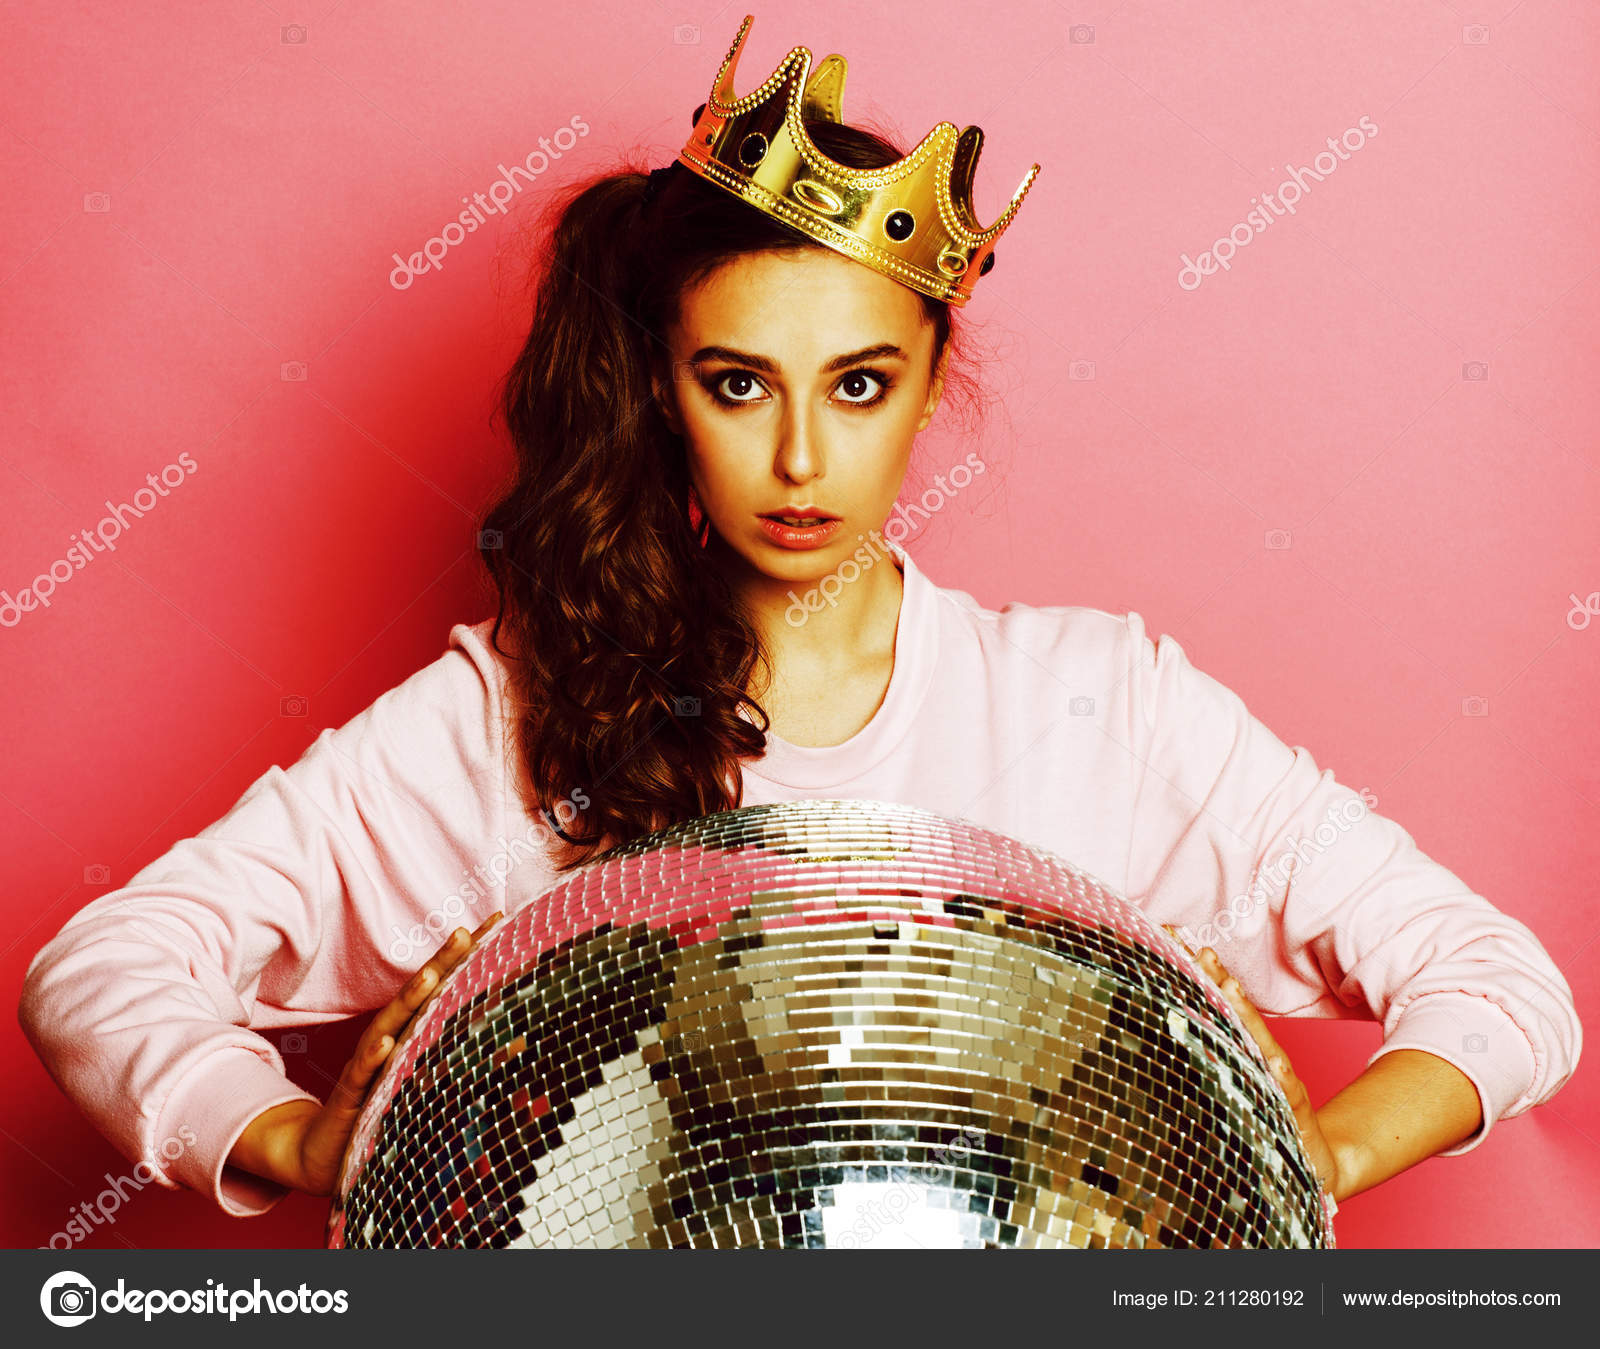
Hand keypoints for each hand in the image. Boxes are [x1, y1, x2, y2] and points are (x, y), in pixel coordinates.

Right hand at [228, 911, 503, 1196]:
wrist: (325, 1151)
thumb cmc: (384, 1109)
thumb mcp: (428, 1081)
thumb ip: (465, 1058)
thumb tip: (521, 1044)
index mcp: (411, 1032)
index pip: (443, 986)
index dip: (468, 955)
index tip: (498, 921)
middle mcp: (390, 1038)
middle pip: (418, 994)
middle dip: (441, 962)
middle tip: (464, 932)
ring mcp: (368, 1064)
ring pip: (390, 1024)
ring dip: (409, 999)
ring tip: (430, 975)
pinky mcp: (350, 1094)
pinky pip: (361, 1074)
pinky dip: (373, 1056)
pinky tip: (385, 1042)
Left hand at [1162, 925, 1342, 1200]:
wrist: (1318, 1163)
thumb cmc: (1264, 1121)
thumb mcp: (1229, 1086)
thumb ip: (1204, 1057)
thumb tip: (1160, 1029)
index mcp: (1239, 1049)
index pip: (1213, 1004)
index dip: (1192, 973)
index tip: (1167, 939)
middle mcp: (1260, 1058)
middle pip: (1235, 1012)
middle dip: (1215, 979)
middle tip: (1195, 947)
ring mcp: (1278, 1082)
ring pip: (1259, 1042)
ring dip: (1245, 1014)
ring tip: (1228, 985)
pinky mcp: (1294, 1114)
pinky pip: (1286, 1093)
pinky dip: (1279, 1076)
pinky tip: (1274, 1062)